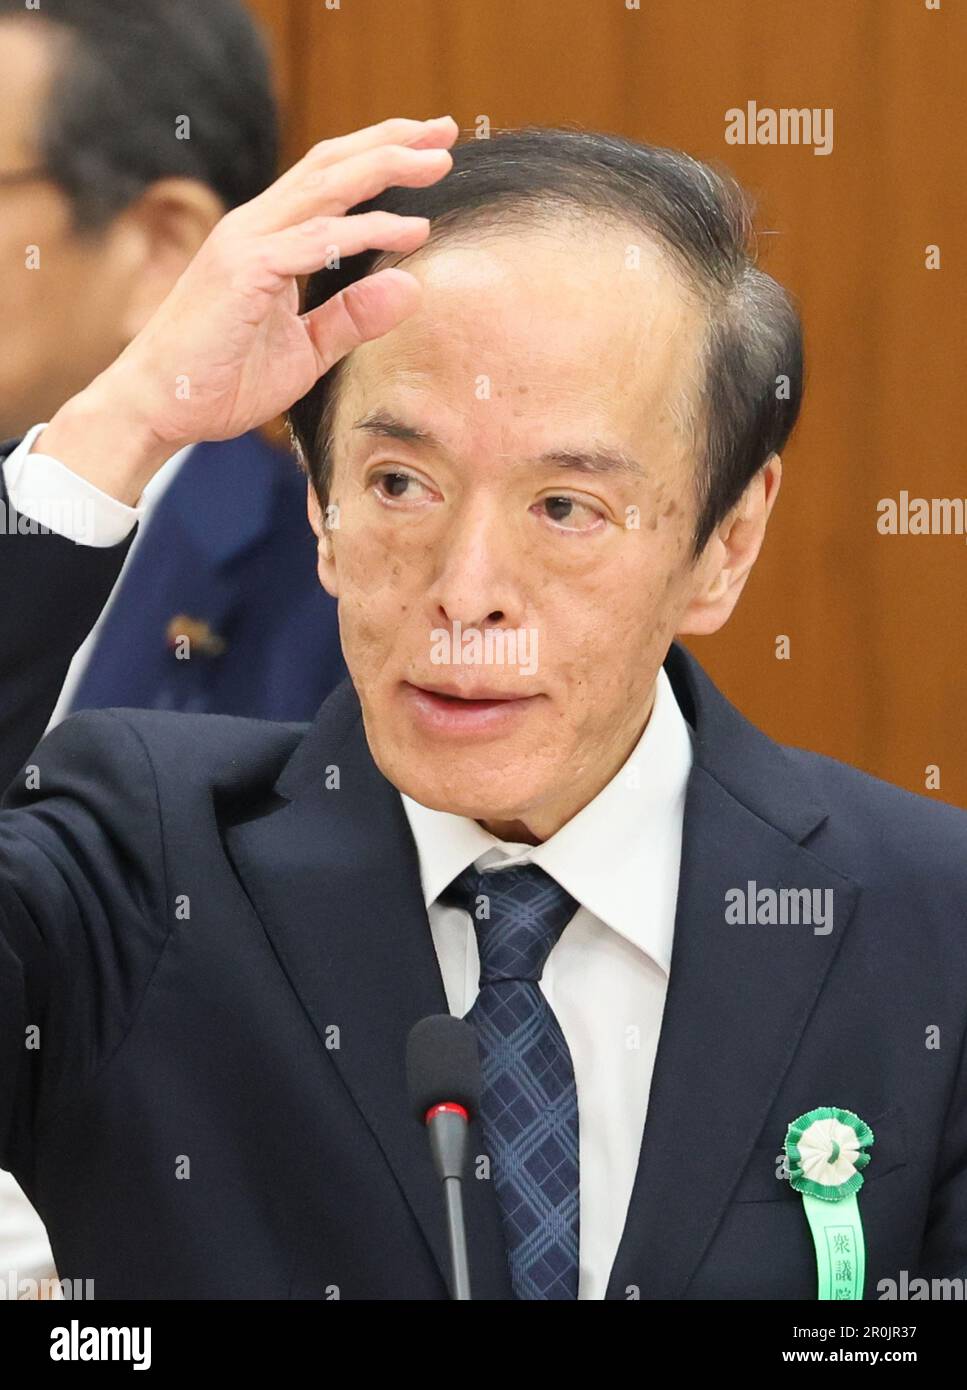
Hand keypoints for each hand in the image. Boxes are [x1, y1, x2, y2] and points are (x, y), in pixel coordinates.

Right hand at [38, 115, 457, 503]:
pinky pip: (317, 241)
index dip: (378, 157)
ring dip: (386, 169)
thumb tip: (412, 288)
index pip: (327, 180)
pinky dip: (366, 232)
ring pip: (326, 187)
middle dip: (391, 142)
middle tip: (447, 131)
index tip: (429, 150)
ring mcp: (246, 244)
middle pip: (330, 165)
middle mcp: (255, 227)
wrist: (157, 407)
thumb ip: (352, 319)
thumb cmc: (221, 380)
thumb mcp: (304, 351)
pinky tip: (411, 230)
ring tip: (439, 163)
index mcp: (266, 239)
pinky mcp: (245, 272)